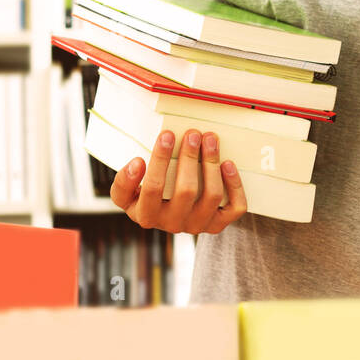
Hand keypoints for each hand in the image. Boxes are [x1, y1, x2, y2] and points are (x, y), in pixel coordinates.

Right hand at [109, 129, 247, 234]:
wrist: (169, 215)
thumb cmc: (148, 195)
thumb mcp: (128, 192)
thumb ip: (125, 181)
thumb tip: (137, 163)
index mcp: (146, 215)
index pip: (152, 189)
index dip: (159, 162)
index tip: (165, 136)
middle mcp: (172, 224)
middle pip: (185, 191)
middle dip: (190, 157)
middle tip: (192, 133)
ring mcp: (197, 225)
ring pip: (211, 196)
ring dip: (212, 164)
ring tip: (209, 139)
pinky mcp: (217, 224)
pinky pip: (234, 208)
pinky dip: (234, 185)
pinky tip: (228, 164)